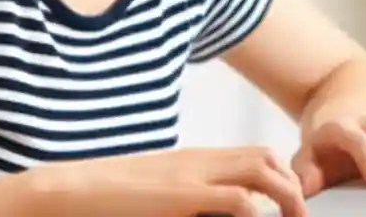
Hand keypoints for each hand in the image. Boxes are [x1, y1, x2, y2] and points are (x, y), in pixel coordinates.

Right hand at [34, 146, 308, 216]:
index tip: (287, 203)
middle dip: (290, 184)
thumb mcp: (155, 192)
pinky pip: (238, 201)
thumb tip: (209, 209)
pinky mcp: (181, 198)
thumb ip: (187, 199)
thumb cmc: (105, 198)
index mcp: (191, 160)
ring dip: (285, 196)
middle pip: (264, 156)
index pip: (251, 154)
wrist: (66, 191)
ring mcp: (191, 177)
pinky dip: (256, 213)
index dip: (278, 175)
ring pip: (261, 171)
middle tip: (298, 215)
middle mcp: (197, 162)